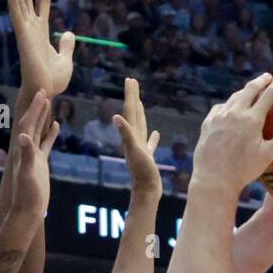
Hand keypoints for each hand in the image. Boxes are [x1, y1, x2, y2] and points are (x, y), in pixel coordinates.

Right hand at [8, 0, 73, 100]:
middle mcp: (30, 27)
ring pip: (19, 0)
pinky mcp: (23, 39)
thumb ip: (67, 44)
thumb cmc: (52, 81)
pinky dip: (13, 2)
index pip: (43, 1)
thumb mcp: (66, 59)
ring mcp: (25, 31)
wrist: (45, 93)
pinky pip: (16, 17)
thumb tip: (69, 32)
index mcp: (41, 30)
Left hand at [9, 90, 59, 216]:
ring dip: (42, 117)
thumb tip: (24, 136)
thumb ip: (27, 154)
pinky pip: (46, 144)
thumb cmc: (27, 194)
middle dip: (36, 107)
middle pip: (31, 123)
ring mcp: (34, 157)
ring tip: (48, 102)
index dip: (33, 108)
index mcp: (22, 150)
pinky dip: (51, 134)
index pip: (27, 123)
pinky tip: (57, 126)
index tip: (40, 93)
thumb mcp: (28, 173)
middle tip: (42, 90)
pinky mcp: (40, 164)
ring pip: (38, 131)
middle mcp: (26, 150)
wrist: (28, 211)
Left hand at [113, 78, 161, 195]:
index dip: (130, 95)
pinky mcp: (147, 158)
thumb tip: (116, 117)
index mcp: (131, 136)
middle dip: (133, 98)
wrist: (146, 192)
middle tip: (132, 83)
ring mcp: (141, 149)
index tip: (130, 79)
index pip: (130, 110)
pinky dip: (153, 137)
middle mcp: (134, 140)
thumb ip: (125, 134)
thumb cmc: (142, 173)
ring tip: (140, 103)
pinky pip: (150, 144)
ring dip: (140, 114)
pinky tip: (156, 134)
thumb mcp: (134, 151)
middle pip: (133, 114)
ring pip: (141, 126)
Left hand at [192, 69, 272, 194]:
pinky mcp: (207, 123)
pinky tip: (230, 109)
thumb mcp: (267, 155)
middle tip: (268, 77)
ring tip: (250, 92)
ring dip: (245, 92)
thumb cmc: (243, 170)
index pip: (270, 93)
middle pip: (250, 89)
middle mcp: (235, 113)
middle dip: (261, 80)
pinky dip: (228, 105)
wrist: (213, 179)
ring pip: (234, 97)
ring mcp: (219, 117)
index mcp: (252, 119)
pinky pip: (220, 107)